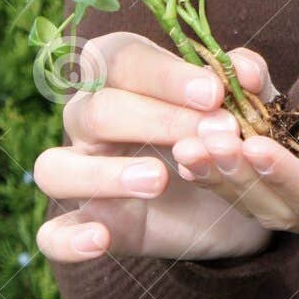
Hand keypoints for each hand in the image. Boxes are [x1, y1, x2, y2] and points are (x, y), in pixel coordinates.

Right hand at [34, 31, 276, 263]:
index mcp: (122, 73)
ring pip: (55, 168)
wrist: (231, 199)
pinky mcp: (87, 223)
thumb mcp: (241, 100)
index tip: (213, 94)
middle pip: (96, 110)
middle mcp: (89, 117)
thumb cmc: (223, 128)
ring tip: (159, 179)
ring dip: (104, 174)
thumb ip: (243, 78)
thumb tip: (245, 72)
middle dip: (156, 120)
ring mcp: (80, 173)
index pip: (123, 59)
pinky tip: (101, 239)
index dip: (166, 75)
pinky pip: (53, 235)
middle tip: (210, 135)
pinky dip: (69, 238)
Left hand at [171, 40, 298, 241]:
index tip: (253, 147)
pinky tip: (192, 147)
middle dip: (239, 178)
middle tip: (202, 145)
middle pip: (283, 207)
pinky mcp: (298, 172)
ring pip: (260, 198)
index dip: (287, 178)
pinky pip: (255, 176)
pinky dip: (224, 164)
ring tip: (187, 147)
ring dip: (222, 175)